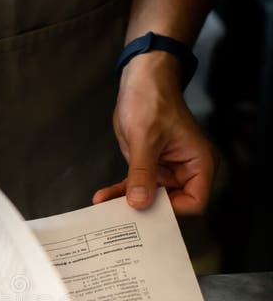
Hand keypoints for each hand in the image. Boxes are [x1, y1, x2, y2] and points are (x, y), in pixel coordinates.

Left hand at [92, 51, 217, 215]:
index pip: (194, 201)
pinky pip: (135, 187)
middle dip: (147, 212)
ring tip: (106, 211)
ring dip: (128, 204)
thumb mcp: (146, 138)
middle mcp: (186, 171)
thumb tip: (140, 203)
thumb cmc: (154, 101)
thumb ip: (143, 172)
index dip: (173, 210)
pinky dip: (119, 193)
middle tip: (123, 219)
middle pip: (171, 205)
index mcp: (199, 164)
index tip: (148, 210)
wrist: (141, 81)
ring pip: (150, 198)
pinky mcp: (149, 168)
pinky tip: (102, 197)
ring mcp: (167, 171)